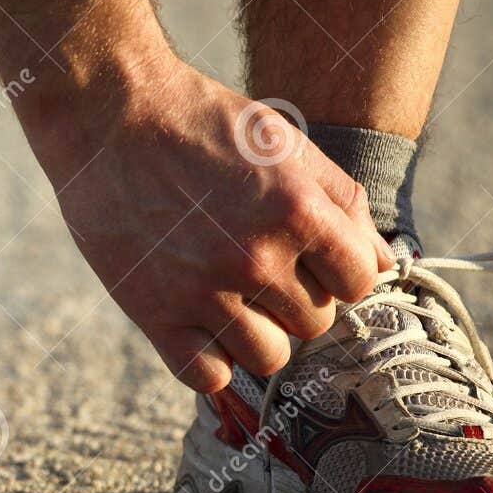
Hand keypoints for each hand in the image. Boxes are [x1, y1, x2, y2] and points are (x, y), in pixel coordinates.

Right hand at [18, 52, 390, 390]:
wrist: (109, 114)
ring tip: (234, 296)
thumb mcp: (284, 144)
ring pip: (269, 358)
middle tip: (262, 265)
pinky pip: (207, 378)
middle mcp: (255, 258)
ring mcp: (204, 291)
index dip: (341, 271)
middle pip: (315, 322)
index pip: (360, 282)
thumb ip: (342, 202)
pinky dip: (212, 361)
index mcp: (298, 211)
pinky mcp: (155, 314)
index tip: (314, 258)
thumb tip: (382, 263)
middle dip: (298, 298)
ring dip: (260, 334)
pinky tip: (203, 326)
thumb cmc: (203, 122)